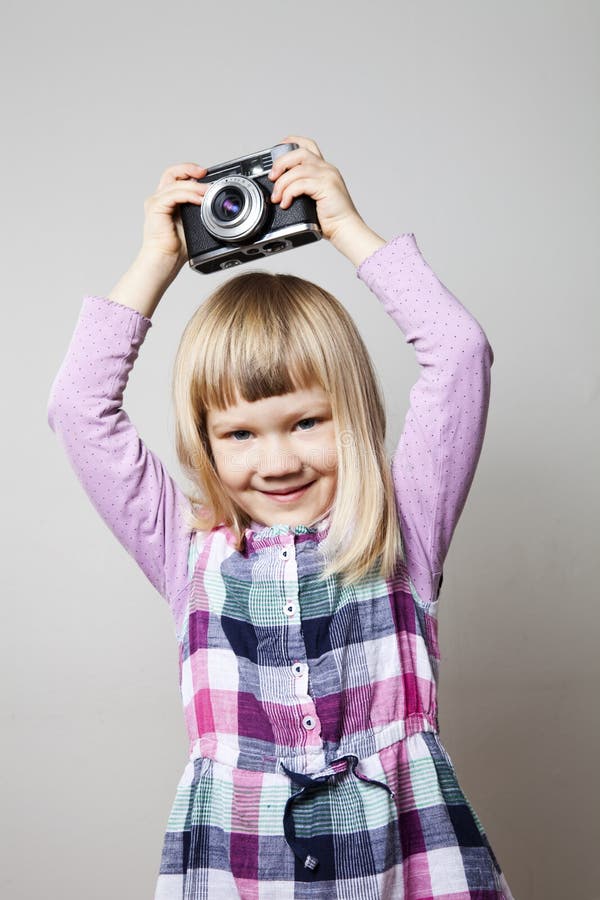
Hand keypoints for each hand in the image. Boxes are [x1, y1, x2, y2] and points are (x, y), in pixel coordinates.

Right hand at [139, 162, 210, 276]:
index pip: (175, 177)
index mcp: (166, 200)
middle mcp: (159, 198)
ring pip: (176, 184)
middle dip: (190, 169)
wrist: (165, 259)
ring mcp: (155, 202)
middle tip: (207, 174)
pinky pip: (174, 195)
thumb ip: (198, 209)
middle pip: (172, 173)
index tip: (205, 174)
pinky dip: (189, 195)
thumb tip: (213, 200)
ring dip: (195, 185)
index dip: (189, 170)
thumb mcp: (192, 223)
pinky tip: (200, 200)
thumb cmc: (176, 247)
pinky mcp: (156, 208)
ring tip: (209, 191)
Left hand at [268, 135, 365, 245]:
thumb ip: (301, 190)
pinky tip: (286, 203)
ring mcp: (327, 176)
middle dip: (280, 163)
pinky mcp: (326, 187)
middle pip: (299, 152)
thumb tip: (278, 191)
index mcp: (324, 169)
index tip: (277, 149)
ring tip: (277, 198)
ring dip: (282, 184)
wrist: (346, 230)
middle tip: (272, 178)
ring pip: (297, 170)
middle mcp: (326, 169)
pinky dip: (289, 193)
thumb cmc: (332, 219)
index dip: (291, 142)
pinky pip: (300, 183)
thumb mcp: (313, 199)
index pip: (307, 145)